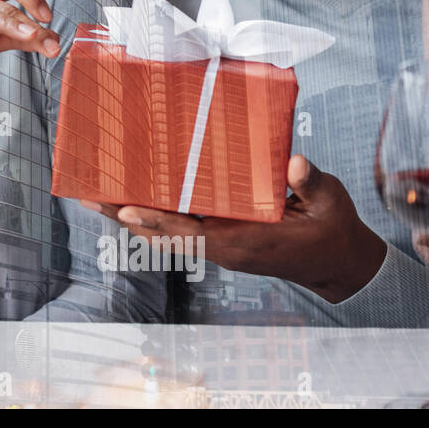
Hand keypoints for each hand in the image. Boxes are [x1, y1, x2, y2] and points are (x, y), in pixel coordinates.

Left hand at [82, 155, 387, 303]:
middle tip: (90, 197)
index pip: (194, 233)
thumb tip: (296, 164)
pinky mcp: (221, 239)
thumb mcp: (332, 204)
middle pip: (166, 234)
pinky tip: (134, 200)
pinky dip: (155, 216)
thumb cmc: (333, 230)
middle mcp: (225, 246)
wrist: (338, 263)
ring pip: (168, 233)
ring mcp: (220, 245)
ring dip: (133, 217)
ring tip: (98, 197)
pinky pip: (180, 229)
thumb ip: (313, 184)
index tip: (128, 211)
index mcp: (246, 241)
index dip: (160, 222)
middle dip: (128, 218)